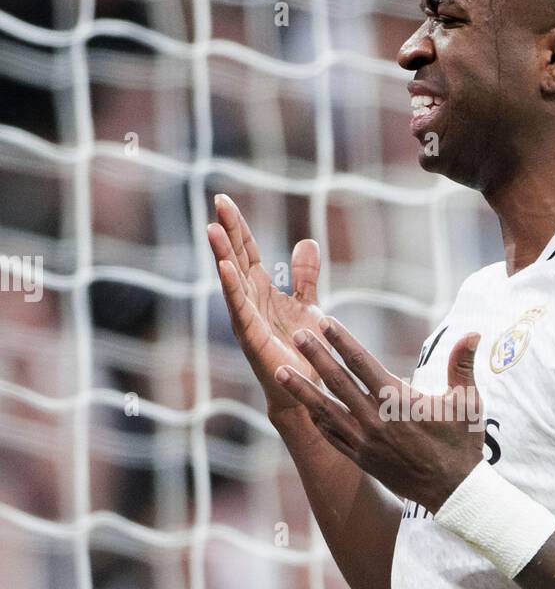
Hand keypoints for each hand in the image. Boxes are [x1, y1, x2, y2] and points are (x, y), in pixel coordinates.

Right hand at [207, 194, 322, 416]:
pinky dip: (231, 287)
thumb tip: (307, 242)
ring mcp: (246, 318)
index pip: (245, 250)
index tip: (224, 200)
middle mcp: (248, 300)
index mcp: (260, 289)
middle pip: (234, 257)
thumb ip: (305, 276)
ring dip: (221, 254)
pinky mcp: (251, 337)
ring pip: (231, 280)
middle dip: (226, 231)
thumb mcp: (307, 304)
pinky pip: (239, 308)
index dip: (237, 226)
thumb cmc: (302, 350)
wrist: (306, 388)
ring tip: (212, 229)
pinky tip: (224, 267)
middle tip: (217, 201)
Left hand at [275, 317, 484, 511]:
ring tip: (279, 372)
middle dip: (316, 356)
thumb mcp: (468, 404)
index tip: (325, 321)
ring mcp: (365, 443)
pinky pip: (332, 436)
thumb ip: (463, 366)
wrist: (453, 493)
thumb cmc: (462, 445)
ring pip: (326, 410)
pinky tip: (303, 406)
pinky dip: (316, 419)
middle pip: (339, 382)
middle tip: (296, 335)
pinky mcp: (361, 459)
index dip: (343, 341)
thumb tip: (473, 333)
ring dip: (302, 389)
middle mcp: (376, 421)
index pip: (364, 364)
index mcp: (399, 402)